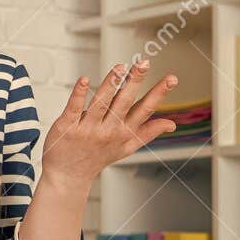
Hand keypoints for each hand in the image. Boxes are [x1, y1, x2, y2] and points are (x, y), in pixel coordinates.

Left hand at [41, 59, 178, 190]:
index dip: (159, 94)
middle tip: (144, 63)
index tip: (172, 78)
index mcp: (124, 132)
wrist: (69, 176)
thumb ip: (148, 132)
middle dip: (135, 82)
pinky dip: (79, 94)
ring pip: (101, 102)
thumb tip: (172, 124)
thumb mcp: (126, 148)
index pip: (145, 109)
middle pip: (124, 102)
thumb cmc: (97, 157)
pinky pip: (74, 108)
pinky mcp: (68, 127)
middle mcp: (109, 130)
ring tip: (120, 68)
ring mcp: (88, 128)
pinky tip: (84, 79)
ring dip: (110, 84)